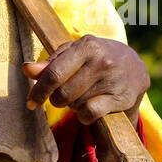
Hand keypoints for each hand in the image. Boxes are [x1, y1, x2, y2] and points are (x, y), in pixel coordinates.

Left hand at [21, 35, 148, 125]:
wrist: (134, 66)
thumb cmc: (94, 58)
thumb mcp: (73, 53)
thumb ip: (50, 63)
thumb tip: (27, 70)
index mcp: (86, 46)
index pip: (55, 74)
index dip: (39, 90)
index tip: (30, 102)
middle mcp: (101, 61)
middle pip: (63, 93)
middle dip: (57, 99)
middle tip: (63, 95)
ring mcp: (112, 80)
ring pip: (75, 104)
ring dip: (72, 105)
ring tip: (80, 95)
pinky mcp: (121, 98)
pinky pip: (90, 114)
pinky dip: (83, 116)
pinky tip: (88, 109)